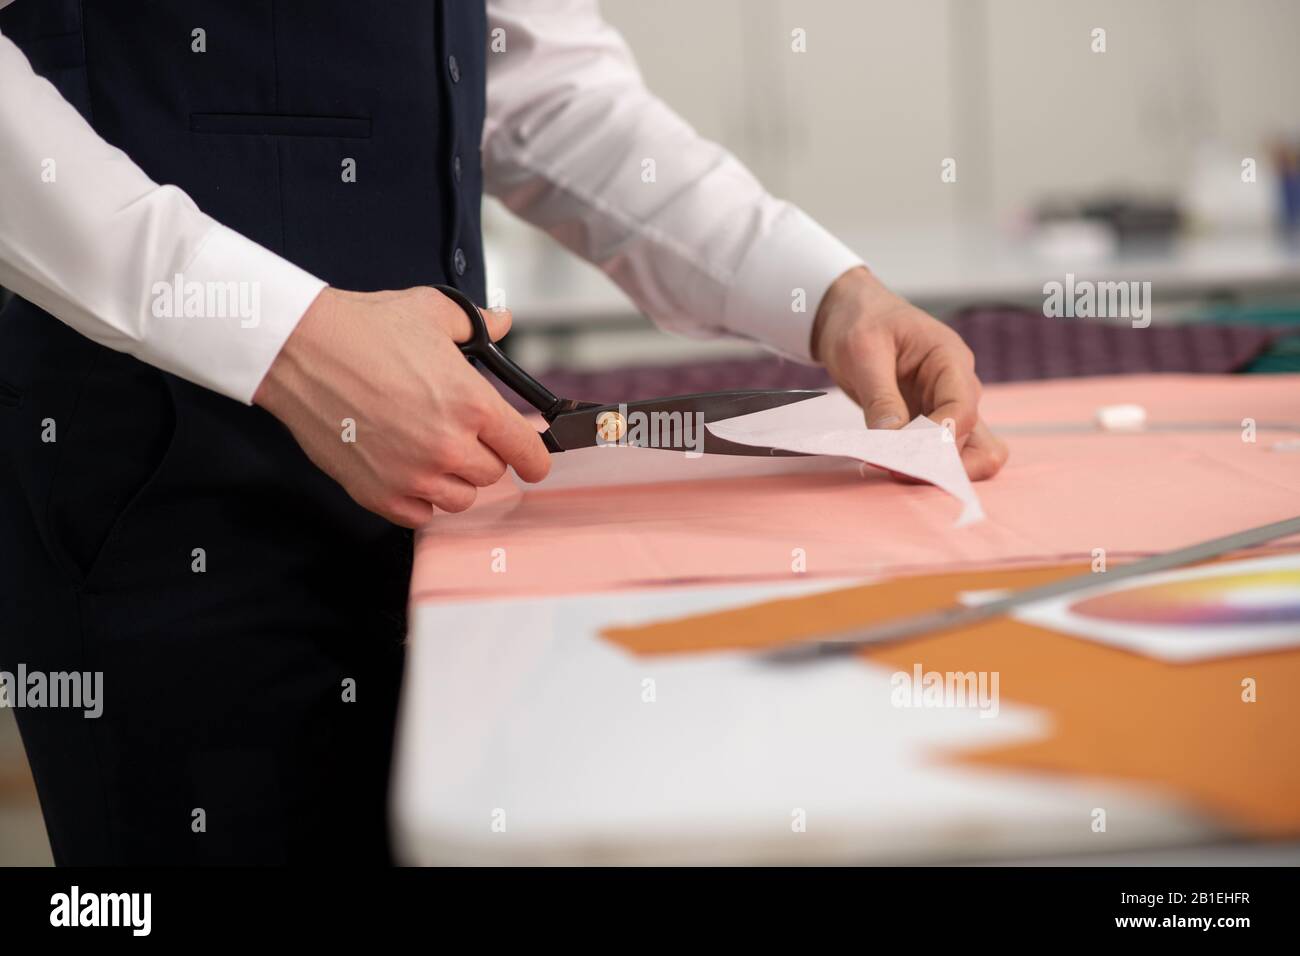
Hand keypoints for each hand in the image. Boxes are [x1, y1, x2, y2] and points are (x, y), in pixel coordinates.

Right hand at [254, 286, 550, 526]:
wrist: (300, 349)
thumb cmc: (364, 329)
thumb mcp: (433, 313)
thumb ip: (477, 324)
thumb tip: (501, 323)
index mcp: (472, 403)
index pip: (528, 451)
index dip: (534, 455)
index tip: (531, 456)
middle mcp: (448, 445)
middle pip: (493, 474)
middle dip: (483, 455)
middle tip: (459, 432)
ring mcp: (413, 474)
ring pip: (460, 499)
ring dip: (453, 480)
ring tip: (431, 450)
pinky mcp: (379, 494)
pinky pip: (420, 515)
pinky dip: (420, 499)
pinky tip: (408, 470)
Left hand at [810, 267, 1007, 479]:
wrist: (851, 314)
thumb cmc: (862, 321)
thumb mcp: (863, 351)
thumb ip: (880, 396)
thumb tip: (891, 439)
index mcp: (950, 360)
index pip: (963, 409)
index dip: (939, 439)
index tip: (904, 455)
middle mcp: (958, 387)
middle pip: (977, 441)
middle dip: (942, 463)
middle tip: (896, 470)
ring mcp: (945, 408)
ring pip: (967, 454)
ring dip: (934, 470)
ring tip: (891, 471)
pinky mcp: (927, 422)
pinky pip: (937, 453)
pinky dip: (918, 465)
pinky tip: (886, 464)